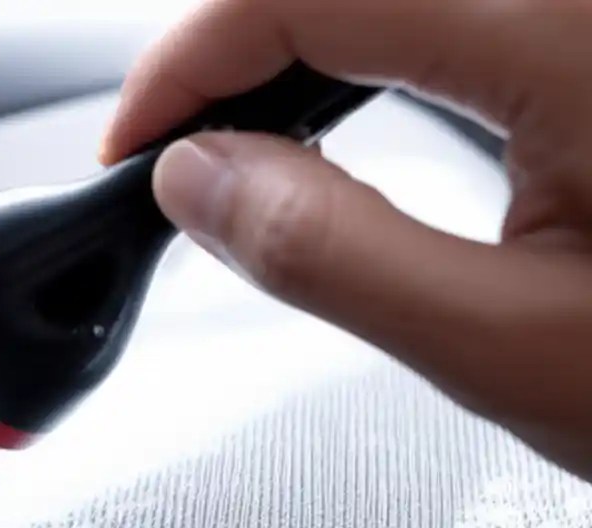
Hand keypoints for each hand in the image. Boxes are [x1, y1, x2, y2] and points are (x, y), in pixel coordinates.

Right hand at [100, 0, 591, 479]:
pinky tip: (325, 115)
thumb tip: (200, 181)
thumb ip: (337, 254)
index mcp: (565, 36)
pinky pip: (430, 14)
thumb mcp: (511, 344)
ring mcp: (575, 16)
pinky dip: (349, 52)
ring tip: (230, 145)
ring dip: (281, 48)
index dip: (184, 62)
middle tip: (168, 152)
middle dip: (222, 52)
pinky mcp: (576, 39)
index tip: (130, 146)